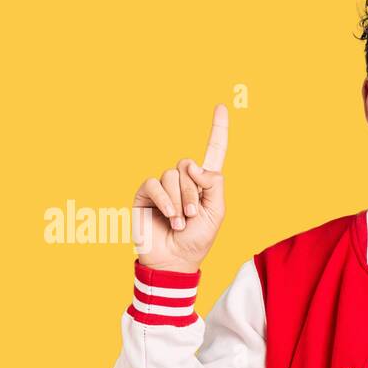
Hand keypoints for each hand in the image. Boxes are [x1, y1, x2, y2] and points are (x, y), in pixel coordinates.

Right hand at [131, 104, 228, 272]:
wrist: (174, 261)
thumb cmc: (196, 240)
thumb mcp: (216, 213)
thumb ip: (214, 184)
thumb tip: (194, 165)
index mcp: (204, 183)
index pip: (213, 151)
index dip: (218, 130)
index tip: (222, 106)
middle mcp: (183, 180)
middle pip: (189, 165)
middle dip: (194, 192)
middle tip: (193, 215)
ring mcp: (164, 186)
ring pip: (173, 175)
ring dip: (180, 201)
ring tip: (180, 222)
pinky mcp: (146, 193)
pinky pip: (155, 184)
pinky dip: (165, 201)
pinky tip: (169, 217)